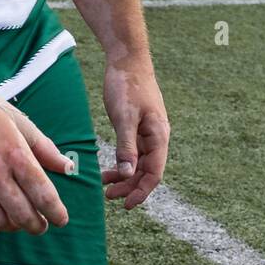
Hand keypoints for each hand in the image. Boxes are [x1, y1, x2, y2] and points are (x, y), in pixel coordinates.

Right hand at [0, 100, 71, 237]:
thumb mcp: (15, 119)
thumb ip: (43, 146)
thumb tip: (68, 168)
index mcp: (14, 151)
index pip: (43, 194)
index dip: (56, 213)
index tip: (60, 220)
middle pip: (23, 215)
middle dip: (36, 225)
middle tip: (39, 224)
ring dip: (11, 227)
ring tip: (14, 221)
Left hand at [101, 57, 169, 208]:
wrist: (127, 58)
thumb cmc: (127, 84)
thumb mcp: (124, 116)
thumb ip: (126, 146)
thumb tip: (128, 175)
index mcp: (159, 136)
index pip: (154, 173)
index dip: (141, 191)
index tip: (127, 206)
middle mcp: (157, 137)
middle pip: (147, 171)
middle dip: (130, 186)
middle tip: (109, 196)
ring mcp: (148, 131)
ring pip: (139, 162)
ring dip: (125, 175)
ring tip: (105, 185)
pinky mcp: (137, 125)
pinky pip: (133, 150)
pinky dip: (122, 161)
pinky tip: (109, 167)